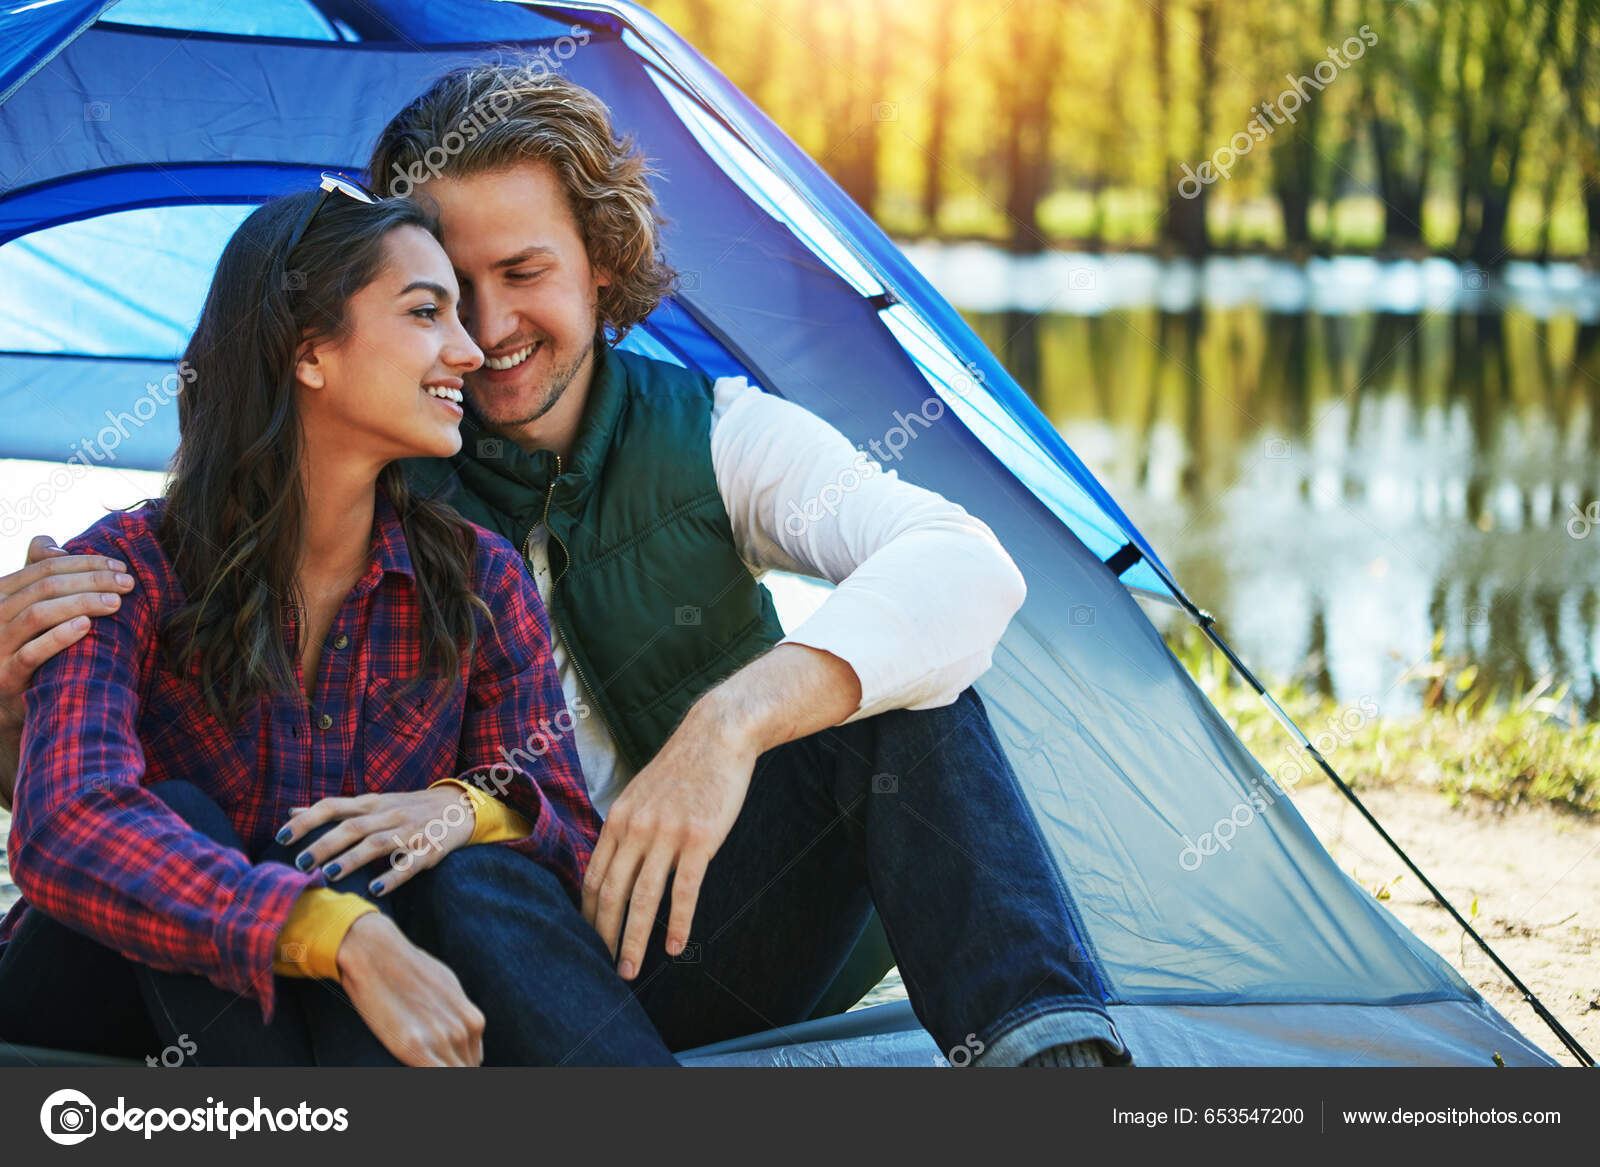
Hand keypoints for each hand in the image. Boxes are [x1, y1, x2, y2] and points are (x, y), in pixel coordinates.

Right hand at [0, 537, 135, 808]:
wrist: (2, 706)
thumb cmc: (20, 651)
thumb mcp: (24, 613)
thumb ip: (35, 578)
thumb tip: (49, 543)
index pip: (42, 568)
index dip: (83, 563)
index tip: (119, 565)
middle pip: (44, 587)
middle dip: (90, 580)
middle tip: (128, 583)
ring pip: (37, 614)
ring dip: (81, 603)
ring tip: (117, 602)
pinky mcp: (5, 678)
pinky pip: (31, 653)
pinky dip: (59, 637)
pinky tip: (87, 627)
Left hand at [276, 787, 474, 894]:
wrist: (460, 807)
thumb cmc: (407, 808)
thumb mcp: (372, 803)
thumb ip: (334, 809)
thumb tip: (291, 811)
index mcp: (371, 803)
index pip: (332, 806)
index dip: (306, 821)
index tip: (281, 838)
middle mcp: (388, 814)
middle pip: (352, 826)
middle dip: (324, 844)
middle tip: (300, 863)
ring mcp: (410, 831)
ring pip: (376, 844)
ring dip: (351, 859)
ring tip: (327, 876)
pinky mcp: (430, 849)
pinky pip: (409, 863)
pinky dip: (392, 876)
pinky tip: (374, 890)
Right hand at [335, 913, 484, 1065]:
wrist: (378, 954)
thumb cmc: (409, 971)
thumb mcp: (449, 990)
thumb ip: (459, 1017)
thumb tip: (466, 1034)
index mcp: (474, 1021)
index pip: (473, 1063)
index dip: (455, 1066)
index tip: (440, 1062)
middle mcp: (463, 1032)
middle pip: (463, 1071)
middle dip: (446, 1067)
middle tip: (426, 1059)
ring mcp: (441, 1040)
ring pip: (451, 1074)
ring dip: (435, 1068)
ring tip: (417, 1056)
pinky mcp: (414, 1047)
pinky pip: (434, 1075)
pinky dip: (428, 1073)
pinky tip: (411, 1062)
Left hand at [581, 701, 757, 979]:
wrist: (717, 735)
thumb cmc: (683, 767)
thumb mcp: (642, 793)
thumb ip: (627, 826)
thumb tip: (617, 863)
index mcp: (618, 819)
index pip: (595, 877)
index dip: (590, 914)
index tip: (590, 940)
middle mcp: (636, 829)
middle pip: (612, 894)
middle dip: (605, 936)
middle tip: (604, 968)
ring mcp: (667, 835)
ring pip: (644, 899)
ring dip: (635, 939)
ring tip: (631, 968)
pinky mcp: (699, 840)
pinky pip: (685, 891)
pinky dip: (679, 923)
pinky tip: (677, 946)